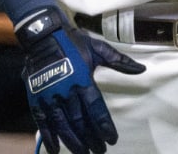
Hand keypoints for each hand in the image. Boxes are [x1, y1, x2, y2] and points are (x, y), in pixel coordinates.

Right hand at [14, 8, 145, 153]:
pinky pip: (42, 122)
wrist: (43, 35)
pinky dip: (48, 137)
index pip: (96, 109)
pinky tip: (55, 150)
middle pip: (80, 121)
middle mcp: (66, 91)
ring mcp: (49, 96)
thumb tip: (142, 69)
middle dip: (91, 138)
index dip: (104, 126)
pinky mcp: (35, 98)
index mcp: (83, 80)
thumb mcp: (99, 49)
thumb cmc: (73, 42)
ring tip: (83, 153)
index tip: (112, 139)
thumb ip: (120, 62)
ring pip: (62, 125)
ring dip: (73, 142)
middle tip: (99, 151)